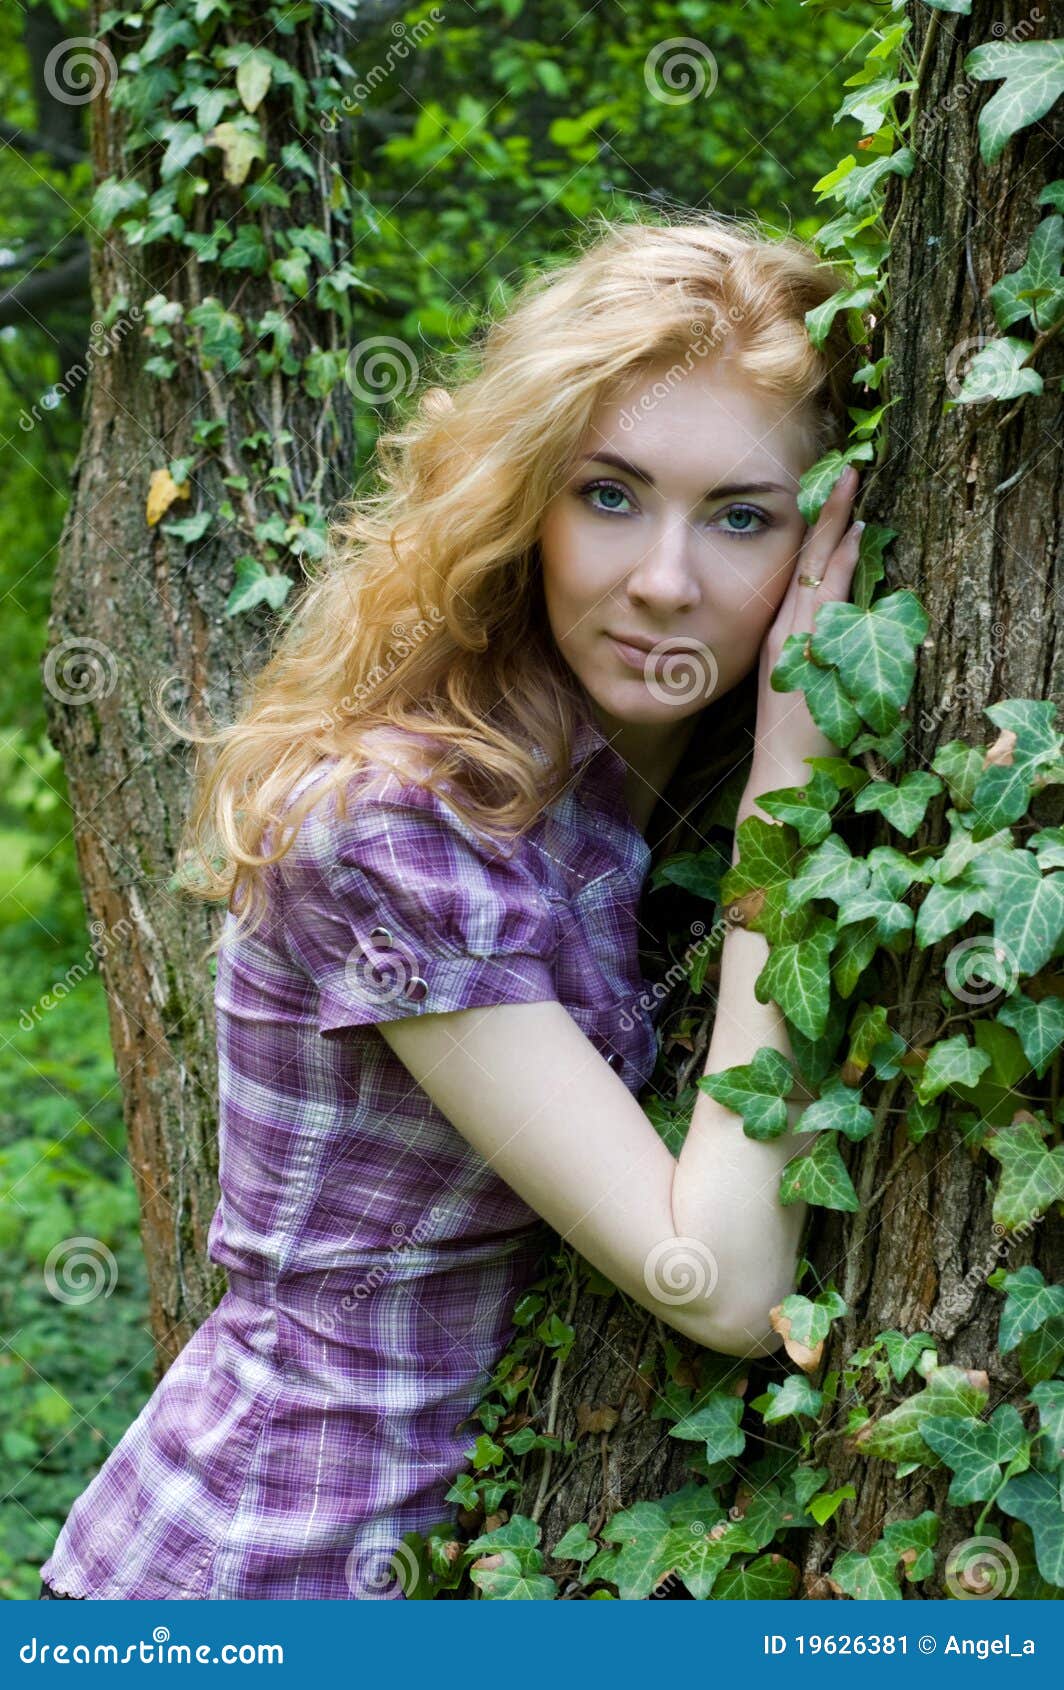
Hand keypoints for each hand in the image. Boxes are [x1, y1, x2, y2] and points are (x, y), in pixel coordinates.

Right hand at [742, 464, 863, 806]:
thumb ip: (809, 657)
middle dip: (827, 515)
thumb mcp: (799, 687)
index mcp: (781, 636)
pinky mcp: (814, 646)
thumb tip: (829, 636)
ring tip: (854, 490)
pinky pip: (829, 594)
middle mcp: (787, 628)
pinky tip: (858, 537)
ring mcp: (799, 635)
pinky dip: (842, 562)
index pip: (799, 574)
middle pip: (806, 560)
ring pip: (818, 569)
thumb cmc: (794, 736)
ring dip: (837, 527)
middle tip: (847, 474)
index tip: (831, 500)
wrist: (784, 767)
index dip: (816, 536)